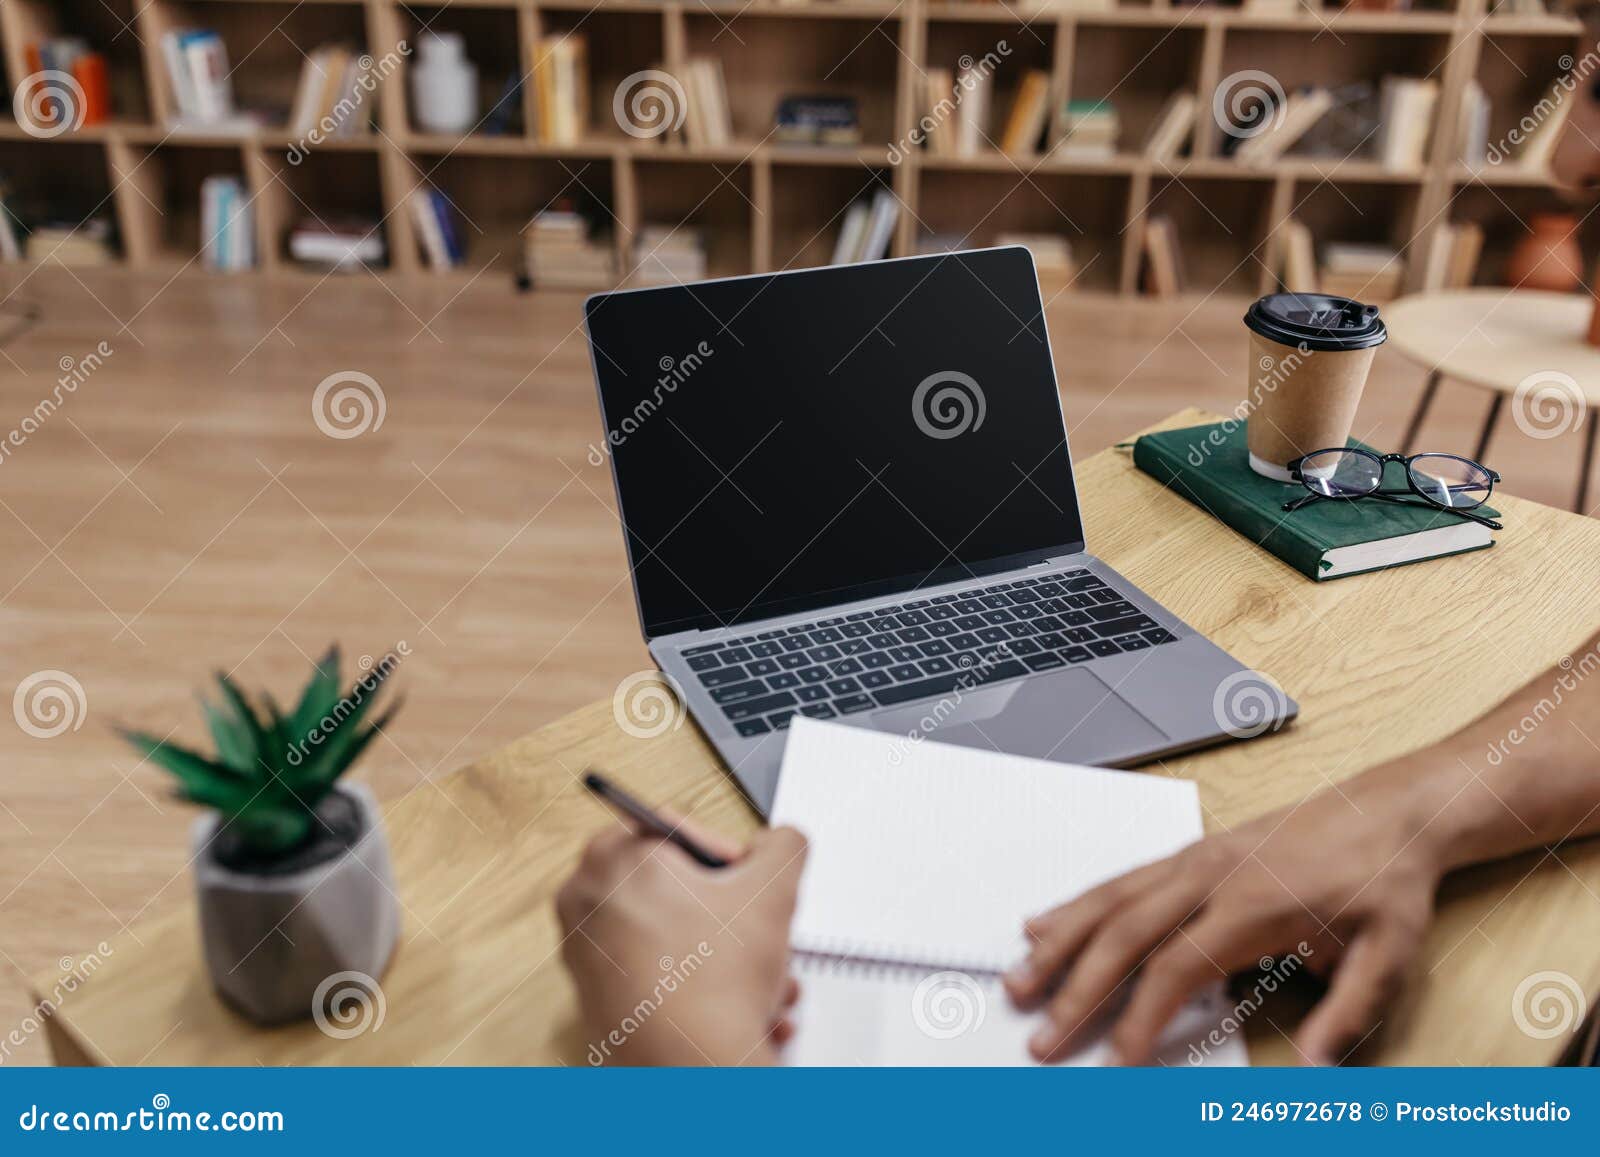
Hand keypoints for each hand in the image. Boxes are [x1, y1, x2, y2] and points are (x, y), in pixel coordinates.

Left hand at [557, 809, 807, 1065]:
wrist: (692, 1071)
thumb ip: (782, 846)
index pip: (679, 829)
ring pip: (674, 934)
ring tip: (765, 979)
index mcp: (611, 856)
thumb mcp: (771, 890)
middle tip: (758, 930)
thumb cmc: (713, 984)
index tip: (746, 881)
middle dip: (733, 914)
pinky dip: (702, 983)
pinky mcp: (595, 999)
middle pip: (677, 887)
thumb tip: (779, 843)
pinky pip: (658, 973)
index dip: (726, 855)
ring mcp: (584, 954)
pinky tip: (744, 1006)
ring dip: (728, 953)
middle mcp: (584, 902)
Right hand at [1004, 771, 1450, 1065]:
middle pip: (1125, 934)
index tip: (1119, 1063)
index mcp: (1253, 904)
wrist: (1388, 813)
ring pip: (1109, 901)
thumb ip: (1349, 1011)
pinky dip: (1075, 905)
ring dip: (1059, 943)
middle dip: (1076, 989)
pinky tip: (1042, 924)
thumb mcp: (1390, 954)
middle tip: (1042, 1036)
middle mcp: (1210, 876)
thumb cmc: (1384, 882)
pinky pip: (1120, 880)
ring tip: (1019, 982)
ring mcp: (1194, 860)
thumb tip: (1313, 1066)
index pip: (1178, 966)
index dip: (1142, 1018)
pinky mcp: (1190, 854)